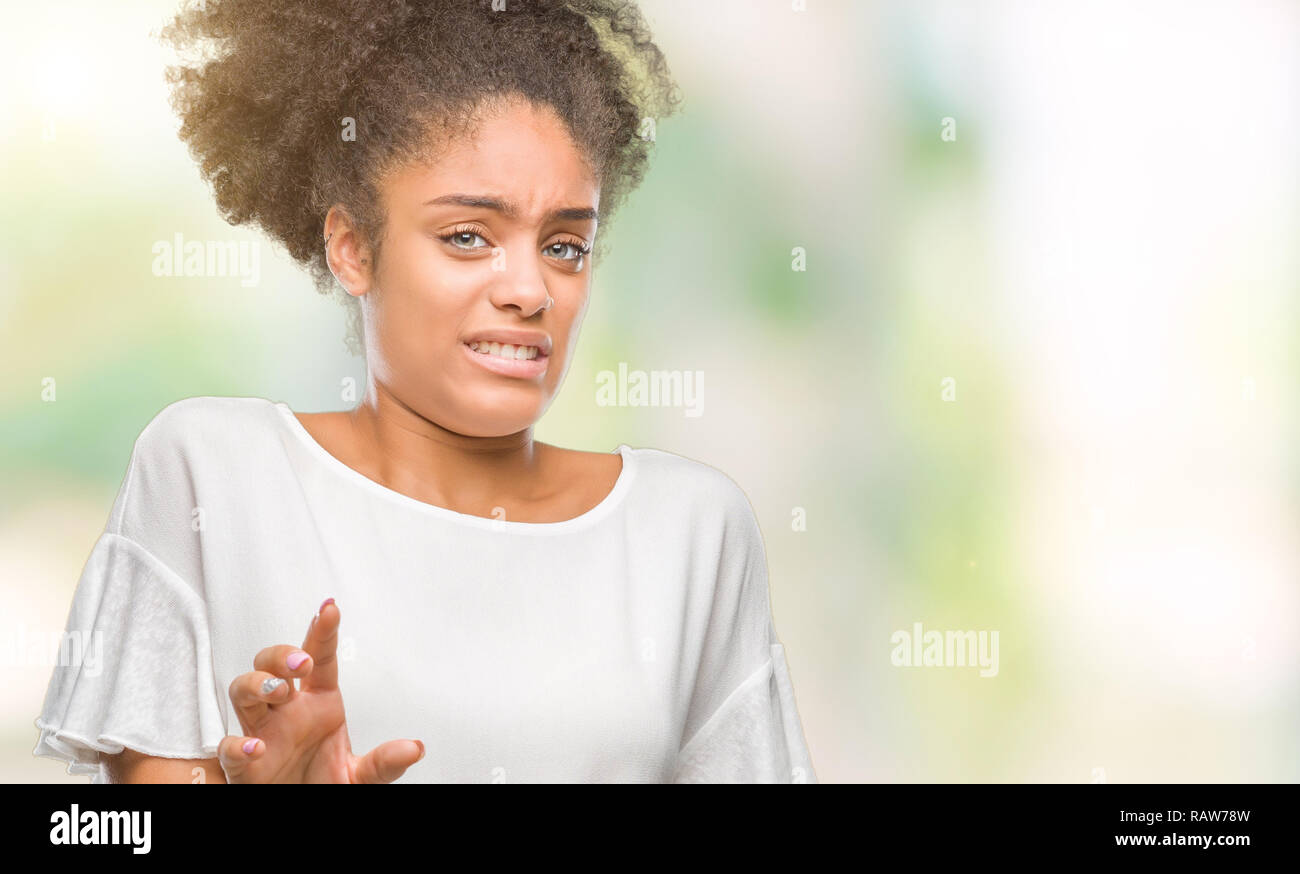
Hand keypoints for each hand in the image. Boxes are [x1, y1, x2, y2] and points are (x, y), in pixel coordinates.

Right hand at [217, 599, 424, 782]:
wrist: (301, 809)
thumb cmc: (321, 783)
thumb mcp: (360, 775)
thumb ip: (384, 762)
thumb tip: (414, 749)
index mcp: (318, 704)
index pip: (320, 658)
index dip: (322, 632)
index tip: (329, 609)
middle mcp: (287, 712)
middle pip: (271, 664)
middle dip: (282, 655)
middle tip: (302, 663)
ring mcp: (262, 733)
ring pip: (243, 692)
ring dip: (257, 684)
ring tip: (278, 691)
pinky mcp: (244, 764)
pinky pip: (230, 748)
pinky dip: (238, 746)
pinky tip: (256, 746)